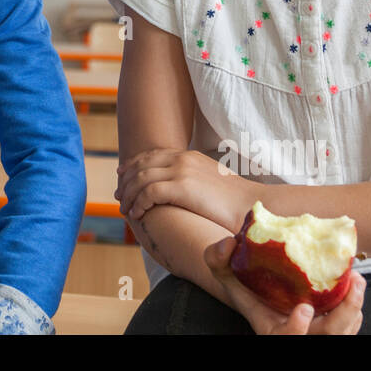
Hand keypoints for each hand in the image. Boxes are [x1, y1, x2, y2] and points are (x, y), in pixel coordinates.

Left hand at [116, 148, 251, 231]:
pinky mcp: (182, 187)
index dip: (133, 165)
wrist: (252, 206)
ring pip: (141, 179)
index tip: (122, 175)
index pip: (152, 155)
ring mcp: (181, 171)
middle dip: (126, 180)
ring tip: (125, 210)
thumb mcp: (209, 182)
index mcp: (189, 156)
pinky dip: (139, 204)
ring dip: (129, 195)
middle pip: (142, 165)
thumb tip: (179, 191)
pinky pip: (149, 193)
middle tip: (119, 196)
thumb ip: (191, 180)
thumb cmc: (234, 202)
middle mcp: (182, 159)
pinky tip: (137, 214)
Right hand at [204, 236, 365, 334]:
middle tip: (354, 284)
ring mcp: (316, 333)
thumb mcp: (225, 273)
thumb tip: (229, 243)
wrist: (256, 292)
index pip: (287, 338)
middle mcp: (298, 336)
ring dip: (354, 307)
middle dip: (345, 314)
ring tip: (357, 279)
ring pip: (344, 331)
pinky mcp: (332, 327)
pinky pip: (350, 324)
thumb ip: (218, 260)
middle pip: (329, 336)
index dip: (297, 328)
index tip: (303, 308)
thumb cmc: (243, 285)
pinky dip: (354, 307)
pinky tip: (352, 284)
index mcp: (272, 329)